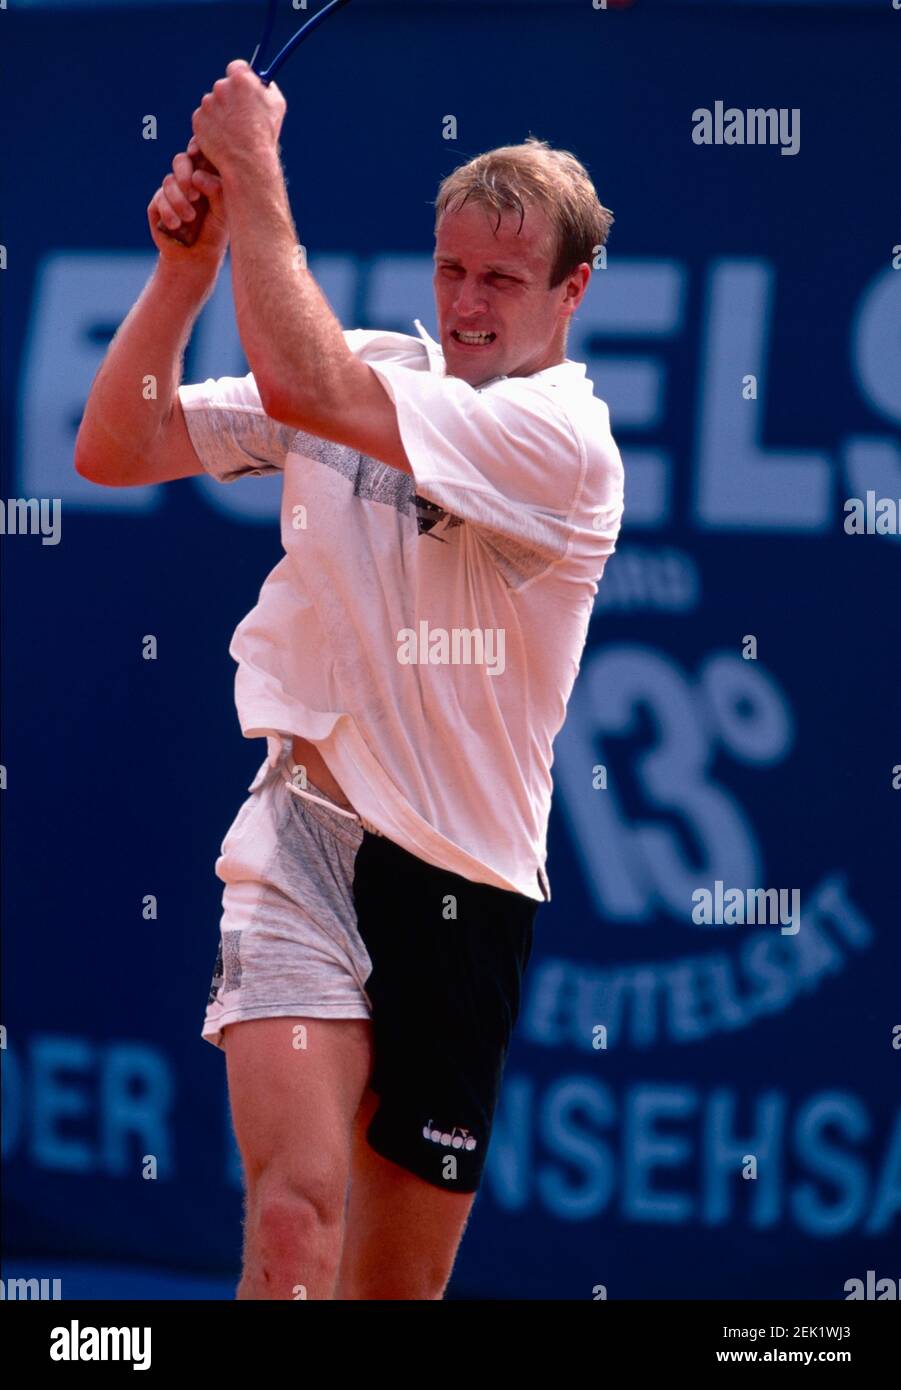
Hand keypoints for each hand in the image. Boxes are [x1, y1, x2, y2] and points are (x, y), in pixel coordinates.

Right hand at [147, 140, 227, 265]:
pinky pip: (159, 198)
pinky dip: (169, 212)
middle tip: (194, 195)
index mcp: (206, 175)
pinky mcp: (158, 203)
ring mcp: (172, 191)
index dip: (196, 147)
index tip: (196, 153)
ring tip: (190, 218)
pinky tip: (177, 225)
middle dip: (184, 173)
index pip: (199, 152)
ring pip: (169, 180)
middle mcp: (188, 180)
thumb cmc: (215, 231)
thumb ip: (216, 189)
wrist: (197, 257)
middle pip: (180, 160)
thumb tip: (196, 176)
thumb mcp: (223, 210)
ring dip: (179, 200)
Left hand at [191, 59, 285, 178]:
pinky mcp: (198, 119)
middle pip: (223, 87)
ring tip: (233, 132)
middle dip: (230, 98)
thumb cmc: (265, 134)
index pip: (236, 67)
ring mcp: (207, 103)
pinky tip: (223, 138)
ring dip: (220, 114)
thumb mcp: (276, 105)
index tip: (243, 88)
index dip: (240, 78)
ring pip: (213, 104)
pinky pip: (205, 119)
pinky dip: (212, 127)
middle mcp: (221, 87)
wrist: (247, 162)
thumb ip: (267, 87)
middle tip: (240, 116)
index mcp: (241, 79)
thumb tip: (261, 81)